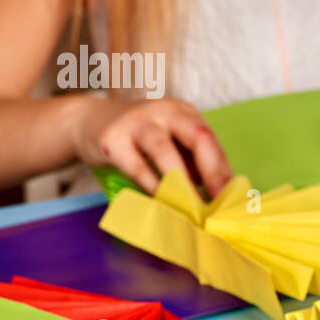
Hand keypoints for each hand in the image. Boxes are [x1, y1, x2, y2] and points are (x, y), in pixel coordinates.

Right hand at [72, 96, 231, 196]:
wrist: (88, 120)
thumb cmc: (139, 138)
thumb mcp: (171, 142)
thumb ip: (192, 162)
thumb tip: (217, 194)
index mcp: (183, 112)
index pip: (210, 139)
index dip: (222, 170)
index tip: (230, 198)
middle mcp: (163, 111)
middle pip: (196, 137)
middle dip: (211, 172)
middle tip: (217, 203)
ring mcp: (136, 121)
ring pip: (164, 150)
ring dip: (181, 182)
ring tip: (192, 208)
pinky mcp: (112, 138)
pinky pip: (136, 166)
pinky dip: (151, 186)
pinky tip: (162, 203)